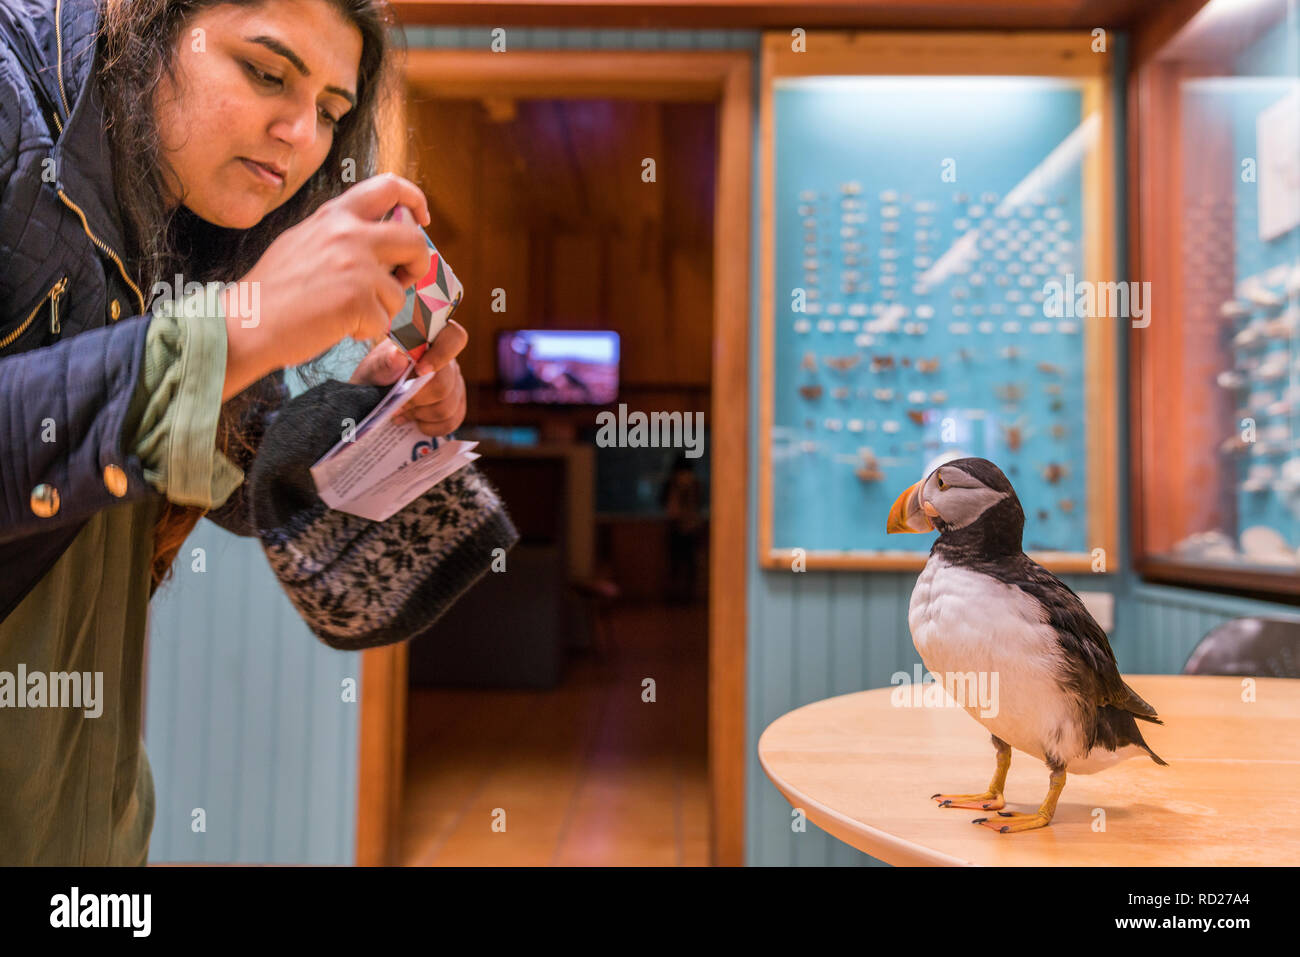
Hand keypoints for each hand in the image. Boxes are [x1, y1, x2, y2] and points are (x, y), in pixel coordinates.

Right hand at [222, 172, 432, 400]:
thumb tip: (379, 239)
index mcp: (335, 216)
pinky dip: (365, 330)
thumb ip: (341, 235)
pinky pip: (383, 320)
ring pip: (398, 291)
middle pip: (413, 241)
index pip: (389, 187)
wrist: (244, 322)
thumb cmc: (273, 291)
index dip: (415, 200)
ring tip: (346, 313)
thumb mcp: (304, 242)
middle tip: (403, 281)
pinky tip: (337, 326)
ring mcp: (354, 266)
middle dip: (418, 265)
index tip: (422, 219)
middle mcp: (348, 233)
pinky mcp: (357, 299)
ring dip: (380, 309)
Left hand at [349, 319, 468, 435]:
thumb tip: (399, 356)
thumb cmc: (376, 376)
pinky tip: (417, 423)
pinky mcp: (457, 404)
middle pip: (445, 384)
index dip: (442, 354)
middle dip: (418, 400)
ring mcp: (455, 383)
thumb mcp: (372, 369)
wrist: (374, 396)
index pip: (453, 338)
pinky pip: (453, 421)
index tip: (420, 371)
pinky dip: (432, 427)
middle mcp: (448, 361)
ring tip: (402, 415)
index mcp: (430, 342)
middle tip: (397, 406)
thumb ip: (384, 363)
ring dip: (422, 415)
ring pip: (449, 406)